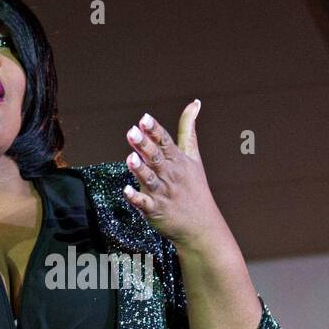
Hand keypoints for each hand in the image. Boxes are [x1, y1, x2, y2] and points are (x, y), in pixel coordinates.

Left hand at [122, 100, 226, 249]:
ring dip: (140, 169)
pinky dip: (135, 198)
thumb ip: (188, 129)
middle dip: (144, 145)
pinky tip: (126, 191)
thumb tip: (195, 102)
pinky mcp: (155, 210)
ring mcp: (162, 193)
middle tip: (132, 132)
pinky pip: (144, 204)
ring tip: (130, 157)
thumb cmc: (195, 187)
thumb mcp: (193, 156)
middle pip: (156, 158)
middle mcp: (170, 175)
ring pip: (149, 179)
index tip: (144, 118)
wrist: (202, 226)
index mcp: (178, 160)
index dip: (154, 130)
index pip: (165, 142)